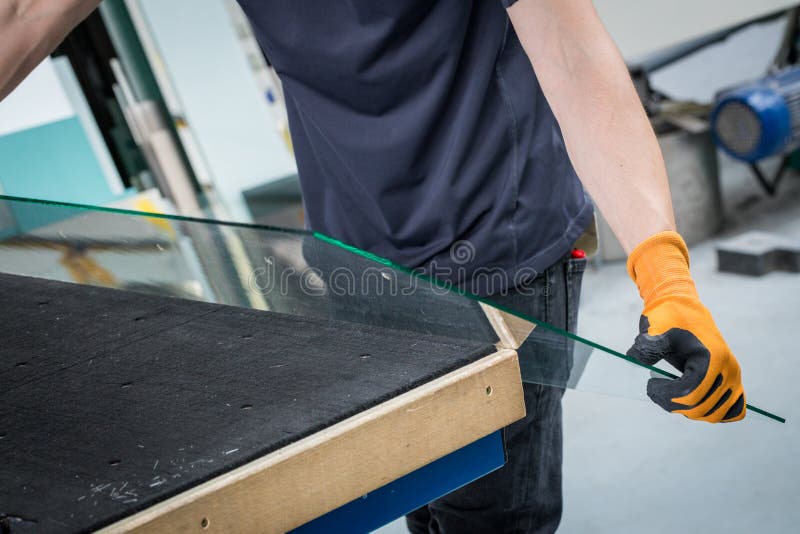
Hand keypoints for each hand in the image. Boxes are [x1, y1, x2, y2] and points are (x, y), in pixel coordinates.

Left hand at [626, 232, 744, 422]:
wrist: (683, 308)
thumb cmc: (669, 318)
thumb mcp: (656, 329)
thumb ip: (648, 345)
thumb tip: (634, 356)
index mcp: (713, 358)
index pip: (691, 393)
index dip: (665, 395)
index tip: (649, 384)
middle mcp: (729, 370)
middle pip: (701, 407)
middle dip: (672, 404)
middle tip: (655, 390)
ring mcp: (734, 377)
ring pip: (716, 414)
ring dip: (689, 411)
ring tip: (670, 395)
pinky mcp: (733, 381)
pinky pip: (734, 410)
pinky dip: (714, 412)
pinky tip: (692, 403)